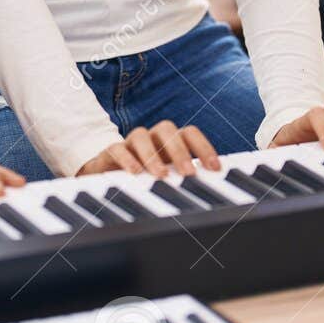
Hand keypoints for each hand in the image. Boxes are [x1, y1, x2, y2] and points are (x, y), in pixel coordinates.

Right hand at [76, 121, 220, 177]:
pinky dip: (127, 159)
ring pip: (141, 135)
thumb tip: (211, 193)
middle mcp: (152, 138)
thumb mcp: (168, 179)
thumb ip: (186, 180)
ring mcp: (131, 143)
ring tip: (161, 175)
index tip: (215, 168)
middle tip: (189, 173)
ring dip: (153, 155)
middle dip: (180, 150)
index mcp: (170, 141)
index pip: (189, 133)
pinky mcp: (111, 152)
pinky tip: (135, 173)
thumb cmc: (146, 178)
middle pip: (167, 130)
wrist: (108, 178)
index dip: (204, 147)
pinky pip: (117, 148)